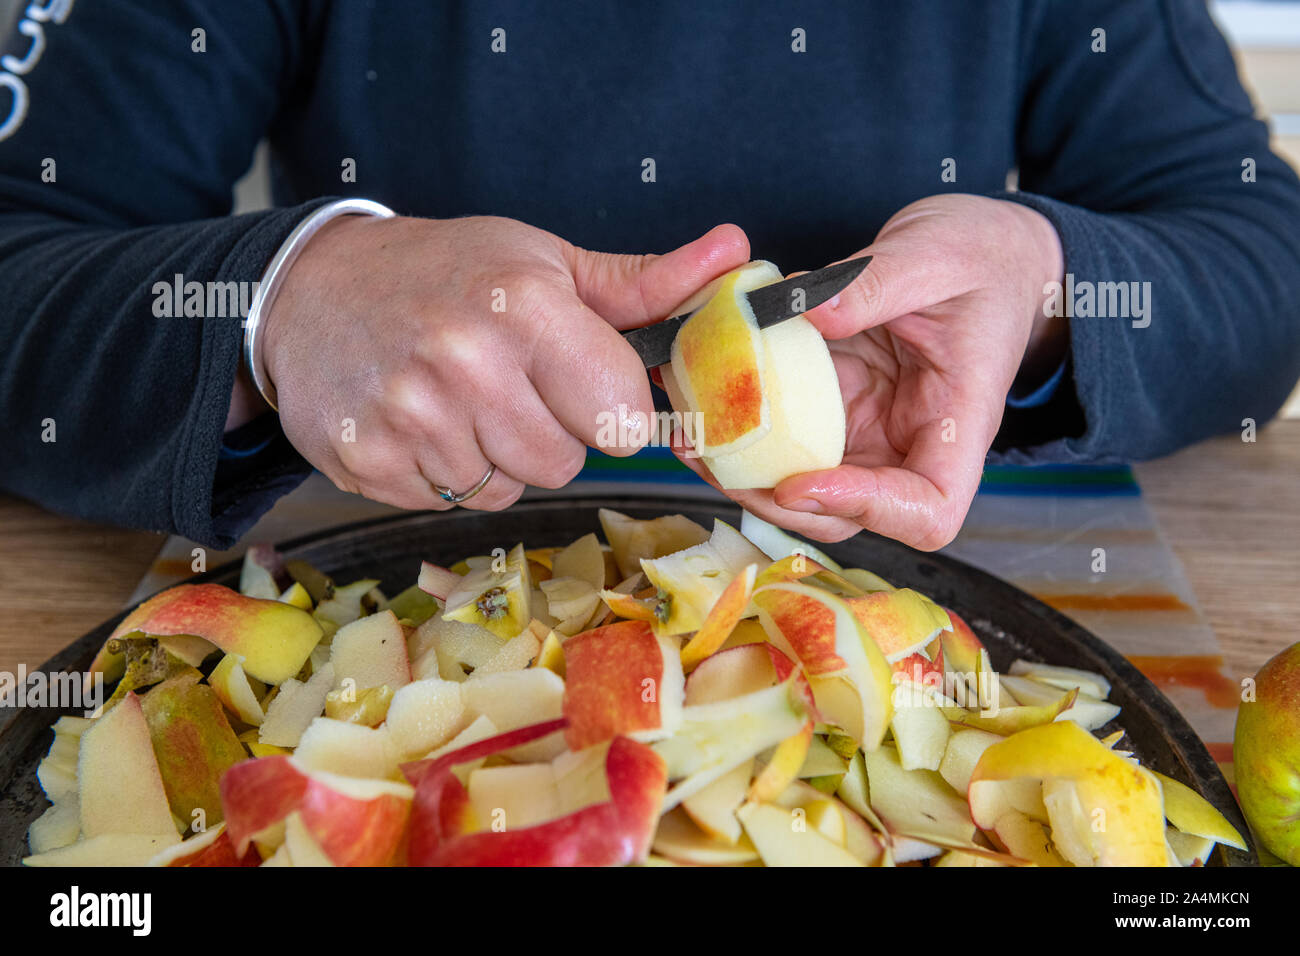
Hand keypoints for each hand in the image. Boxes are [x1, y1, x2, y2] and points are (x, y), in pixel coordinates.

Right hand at [259, 214, 748, 509]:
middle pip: (565, 464)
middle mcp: (465, 365)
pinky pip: (450, 502)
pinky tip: (424, 423)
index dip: (611, 407)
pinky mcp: (368, 462)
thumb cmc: (446, 271)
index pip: (621, 416)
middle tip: (511, 386)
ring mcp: (410, 419)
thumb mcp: (544, 260)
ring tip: (461, 400)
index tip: (584, 383)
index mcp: (525, 309)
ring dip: (497, 457)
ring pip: (507, 490)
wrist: (310, 287)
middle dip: (552, 434)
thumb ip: (643, 282)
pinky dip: (446, 474)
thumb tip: (734, 256)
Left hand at [673, 194, 1064, 548]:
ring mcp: (870, 430)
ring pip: (805, 483)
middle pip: (848, 515)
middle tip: (716, 459)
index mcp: (958, 422)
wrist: (986, 251)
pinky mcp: (836, 409)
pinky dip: (743, 430)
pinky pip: (787, 436)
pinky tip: (701, 402)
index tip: (799, 481)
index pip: (926, 510)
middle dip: (777, 501)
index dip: (864, 510)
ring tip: (693, 435)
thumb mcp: (933, 254)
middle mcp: (911, 443)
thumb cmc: (982, 257)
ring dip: (747, 473)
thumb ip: (874, 283)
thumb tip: (806, 310)